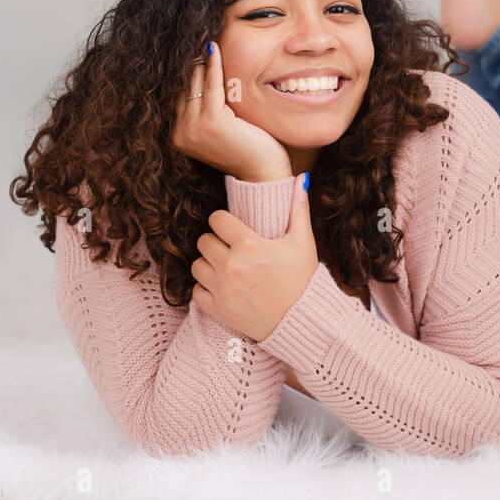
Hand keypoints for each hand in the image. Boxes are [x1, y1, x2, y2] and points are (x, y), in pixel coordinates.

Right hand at [172, 39, 291, 181]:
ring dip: (203, 64)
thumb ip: (207, 112)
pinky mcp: (211, 121)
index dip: (192, 78)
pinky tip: (215, 50)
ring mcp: (194, 129)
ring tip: (209, 45)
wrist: (263, 172)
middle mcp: (182, 135)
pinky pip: (211, 85)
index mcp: (181, 138)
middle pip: (188, 90)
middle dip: (196, 68)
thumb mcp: (221, 130)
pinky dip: (214, 66)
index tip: (198, 57)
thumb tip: (204, 80)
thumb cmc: (247, 150)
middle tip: (204, 45)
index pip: (183, 99)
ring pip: (197, 85)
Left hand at [190, 172, 318, 340]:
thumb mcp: (303, 242)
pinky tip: (222, 287)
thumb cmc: (303, 280)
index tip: (231, 228)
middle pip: (203, 241)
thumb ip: (298, 208)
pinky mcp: (219, 310)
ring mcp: (223, 289)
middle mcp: (232, 265)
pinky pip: (196, 292)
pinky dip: (206, 289)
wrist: (303, 322)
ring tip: (225, 267)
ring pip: (196, 265)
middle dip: (215, 242)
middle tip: (229, 248)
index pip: (217, 220)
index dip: (224, 222)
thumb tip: (302, 177)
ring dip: (208, 264)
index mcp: (249, 245)